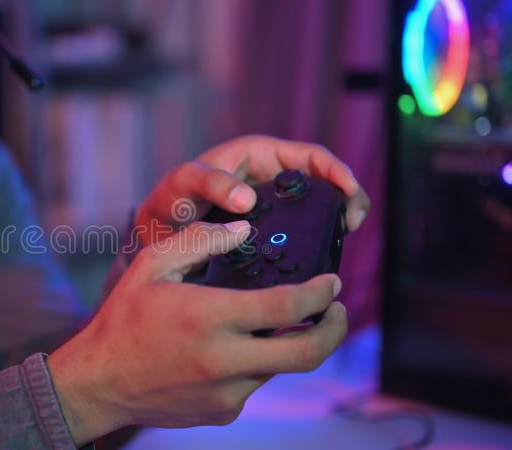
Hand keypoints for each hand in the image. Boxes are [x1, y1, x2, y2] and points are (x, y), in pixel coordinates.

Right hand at [47, 221, 346, 445]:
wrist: (98, 382)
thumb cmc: (123, 319)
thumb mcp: (152, 265)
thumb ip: (201, 240)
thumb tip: (245, 230)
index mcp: (208, 317)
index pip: (287, 308)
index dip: (319, 294)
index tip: (330, 282)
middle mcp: (224, 360)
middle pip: (307, 352)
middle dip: (334, 330)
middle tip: (337, 310)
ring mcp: (226, 393)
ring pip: (279, 367)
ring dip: (285, 343)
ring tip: (270, 324)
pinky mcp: (222, 413)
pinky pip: (253, 385)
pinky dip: (253, 364)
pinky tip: (228, 350)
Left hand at [134, 135, 370, 246]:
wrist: (157, 231)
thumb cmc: (170, 198)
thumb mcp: (185, 184)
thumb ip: (211, 184)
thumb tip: (247, 200)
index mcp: (258, 154)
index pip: (310, 156)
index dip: (335, 170)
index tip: (348, 191)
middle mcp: (271, 177)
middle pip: (323, 182)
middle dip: (346, 196)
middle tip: (354, 221)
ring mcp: (273, 205)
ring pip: (316, 208)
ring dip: (335, 219)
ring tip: (345, 236)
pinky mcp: (269, 230)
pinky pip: (299, 231)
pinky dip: (314, 239)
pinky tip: (319, 256)